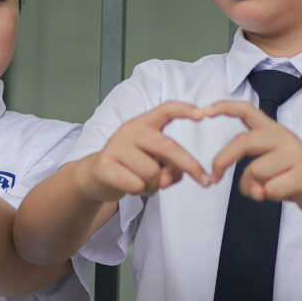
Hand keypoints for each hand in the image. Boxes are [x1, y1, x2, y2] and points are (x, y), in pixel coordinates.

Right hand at [73, 101, 210, 199]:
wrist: (95, 176)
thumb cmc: (131, 166)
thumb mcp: (155, 161)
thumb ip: (169, 166)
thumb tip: (167, 179)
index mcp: (144, 123)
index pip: (165, 109)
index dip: (184, 110)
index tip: (202, 114)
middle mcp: (130, 130)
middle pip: (166, 146)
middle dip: (189, 166)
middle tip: (206, 182)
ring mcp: (116, 146)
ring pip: (152, 172)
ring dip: (154, 185)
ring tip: (143, 183)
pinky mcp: (105, 165)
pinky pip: (136, 185)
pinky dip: (139, 191)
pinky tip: (129, 186)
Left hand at [203, 100, 301, 214]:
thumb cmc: (293, 177)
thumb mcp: (269, 167)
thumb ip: (252, 171)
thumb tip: (254, 190)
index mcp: (272, 130)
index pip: (247, 110)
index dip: (224, 108)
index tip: (202, 111)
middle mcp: (283, 137)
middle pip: (243, 141)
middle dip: (223, 160)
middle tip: (214, 177)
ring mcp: (295, 154)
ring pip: (255, 171)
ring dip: (254, 188)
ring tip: (270, 189)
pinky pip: (271, 189)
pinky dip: (270, 197)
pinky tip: (285, 194)